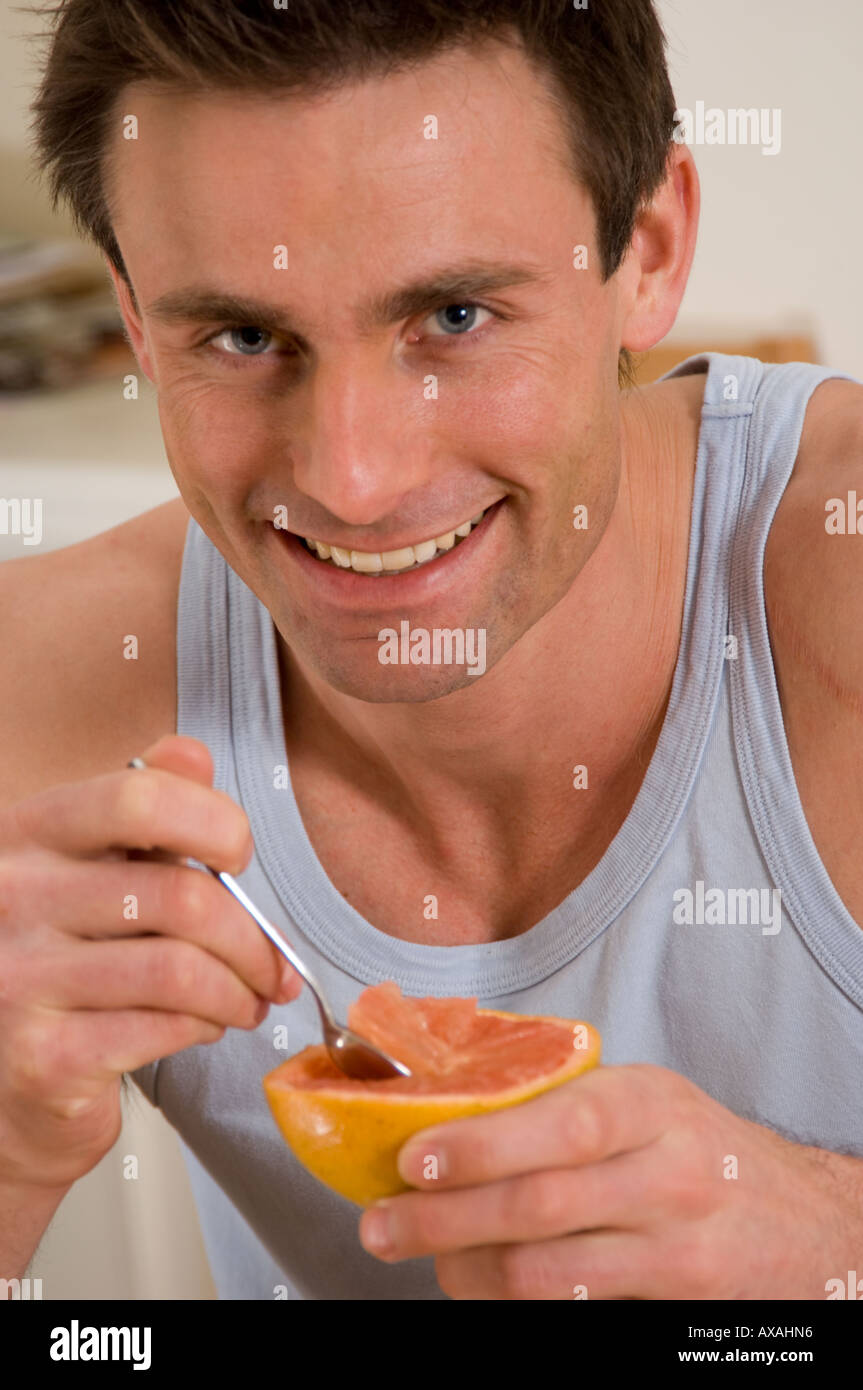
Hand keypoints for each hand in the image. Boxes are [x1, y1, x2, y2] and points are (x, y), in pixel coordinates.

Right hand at [0, 734, 300, 1191]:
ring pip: (181, 970)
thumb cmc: (57, 957)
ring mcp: (20, 980)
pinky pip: (163, 1028)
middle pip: (180, 896)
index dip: (214, 821)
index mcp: (26, 834)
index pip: (137, 798)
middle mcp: (11, 898)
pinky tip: (206, 1024)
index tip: (238, 857)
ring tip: (251, 999)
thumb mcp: (86, 867)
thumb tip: (193, 754)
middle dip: (252, 937)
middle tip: (274, 965)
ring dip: (240, 989)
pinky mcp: (44, 1057)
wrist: (3, 1081)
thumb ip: (139, 807)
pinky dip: (206, 1026)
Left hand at [358, 1062, 862, 1297]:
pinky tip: (483, 1287)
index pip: (561, 1123)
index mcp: (650, 1103)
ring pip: (547, 1275)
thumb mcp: (648, 1099)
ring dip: (468, 1271)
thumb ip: (565, 1100)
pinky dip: (514, 1305)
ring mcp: (676, 1251)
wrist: (802, 1221)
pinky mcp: (674, 1308)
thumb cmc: (698, 1148)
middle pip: (539, 1207)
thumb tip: (445, 1102)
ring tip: (427, 1258)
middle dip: (444, 1221)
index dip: (481, 1145)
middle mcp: (668, 1175)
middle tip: (382, 1225)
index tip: (413, 1159)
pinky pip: (575, 1315)